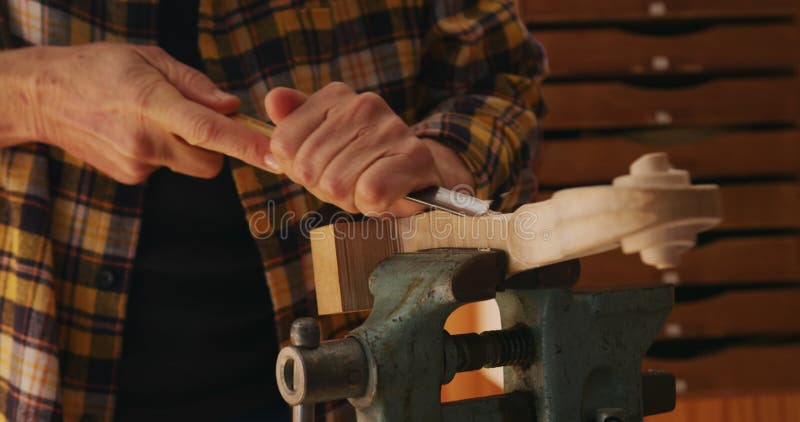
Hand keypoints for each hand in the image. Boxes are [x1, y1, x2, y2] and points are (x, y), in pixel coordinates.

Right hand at [4, 43, 271, 183]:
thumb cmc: (99, 68)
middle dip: (218, 146)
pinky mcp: (131, 177)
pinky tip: (138, 132)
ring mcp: (137, 164)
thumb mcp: (149, 58)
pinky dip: (165, 152)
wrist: (44, 97)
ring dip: (188, 147)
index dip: (247, 145)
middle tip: (197, 117)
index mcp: (152, 104)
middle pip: (211, 161)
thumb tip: (231, 107)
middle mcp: (146, 141)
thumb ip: (195, 85)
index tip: (277, 157)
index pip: (210, 131)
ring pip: (190, 165)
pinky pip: (168, 167)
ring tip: (155, 118)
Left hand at [264, 82, 471, 215]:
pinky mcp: (413, 156)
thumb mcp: (319, 144)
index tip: (323, 168)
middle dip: (325, 189)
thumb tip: (273, 99)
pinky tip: (386, 196)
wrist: (418, 177)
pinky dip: (373, 206)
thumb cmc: (362, 163)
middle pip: (308, 169)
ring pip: (337, 184)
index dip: (298, 170)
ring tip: (368, 189)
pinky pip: (369, 193)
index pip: (283, 144)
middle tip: (350, 184)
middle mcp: (362, 104)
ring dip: (350, 200)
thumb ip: (291, 123)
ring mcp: (391, 127)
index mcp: (334, 96)